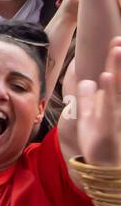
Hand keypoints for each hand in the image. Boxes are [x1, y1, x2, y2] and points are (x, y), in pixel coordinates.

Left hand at [75, 42, 120, 167]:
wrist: (104, 166)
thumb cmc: (98, 140)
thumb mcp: (88, 114)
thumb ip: (87, 97)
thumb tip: (88, 80)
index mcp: (111, 101)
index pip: (115, 76)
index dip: (115, 60)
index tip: (116, 41)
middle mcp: (116, 105)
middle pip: (119, 78)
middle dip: (119, 59)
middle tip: (119, 39)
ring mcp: (114, 115)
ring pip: (117, 88)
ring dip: (117, 68)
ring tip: (117, 49)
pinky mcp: (108, 126)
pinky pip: (109, 107)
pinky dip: (108, 92)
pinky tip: (107, 78)